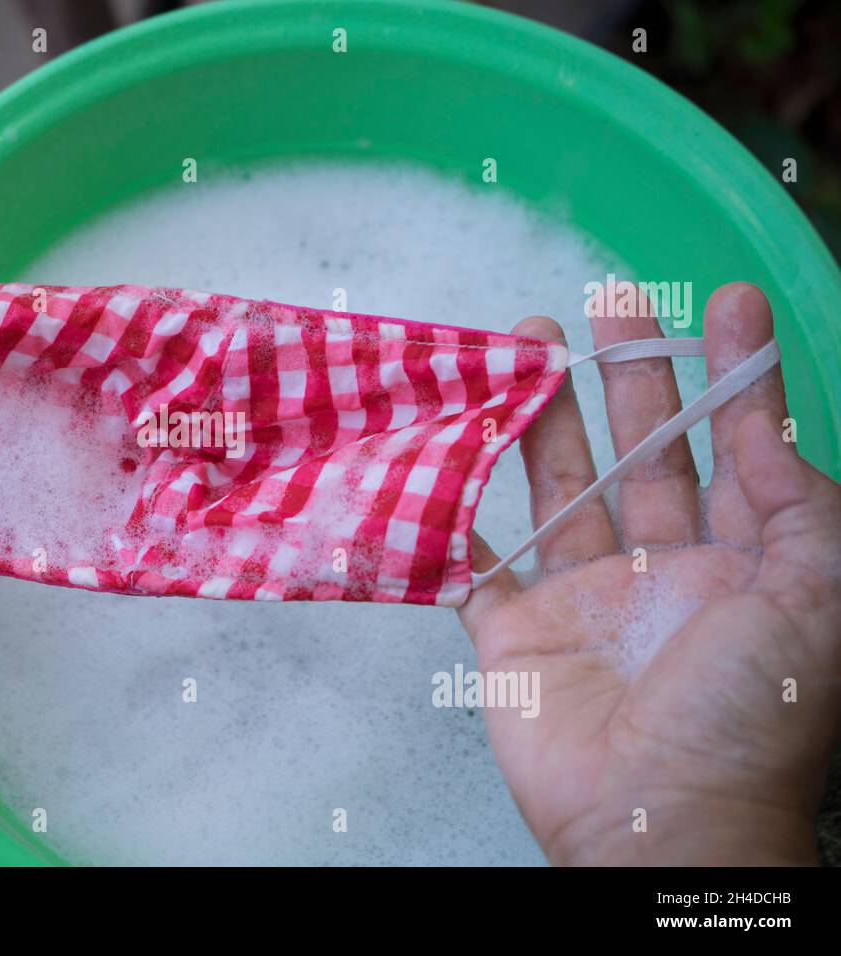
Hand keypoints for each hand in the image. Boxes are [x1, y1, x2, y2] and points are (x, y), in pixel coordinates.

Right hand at [460, 282, 840, 864]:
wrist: (661, 821)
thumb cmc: (750, 714)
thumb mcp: (818, 600)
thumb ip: (799, 508)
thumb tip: (765, 434)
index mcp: (743, 566)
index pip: (740, 450)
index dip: (735, 375)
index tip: (727, 302)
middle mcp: (663, 573)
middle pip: (643, 454)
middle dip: (630, 375)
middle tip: (610, 302)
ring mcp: (583, 602)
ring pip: (557, 491)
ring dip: (540, 422)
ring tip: (525, 344)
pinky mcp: (515, 634)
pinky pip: (475, 566)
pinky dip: (450, 519)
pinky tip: (440, 455)